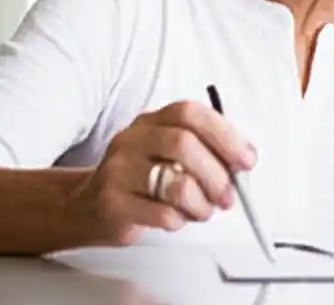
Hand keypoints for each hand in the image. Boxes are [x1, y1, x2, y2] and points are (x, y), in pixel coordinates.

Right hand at [66, 100, 256, 245]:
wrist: (87, 205)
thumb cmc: (142, 177)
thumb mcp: (169, 153)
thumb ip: (205, 151)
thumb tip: (243, 164)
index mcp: (154, 120)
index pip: (192, 114)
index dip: (225, 135)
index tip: (246, 161)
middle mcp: (133, 139)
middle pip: (184, 145)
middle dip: (217, 175)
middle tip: (228, 197)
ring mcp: (118, 170)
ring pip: (176, 183)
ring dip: (201, 203)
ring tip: (203, 211)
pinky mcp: (113, 203)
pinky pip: (161, 213)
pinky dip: (180, 219)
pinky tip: (177, 219)